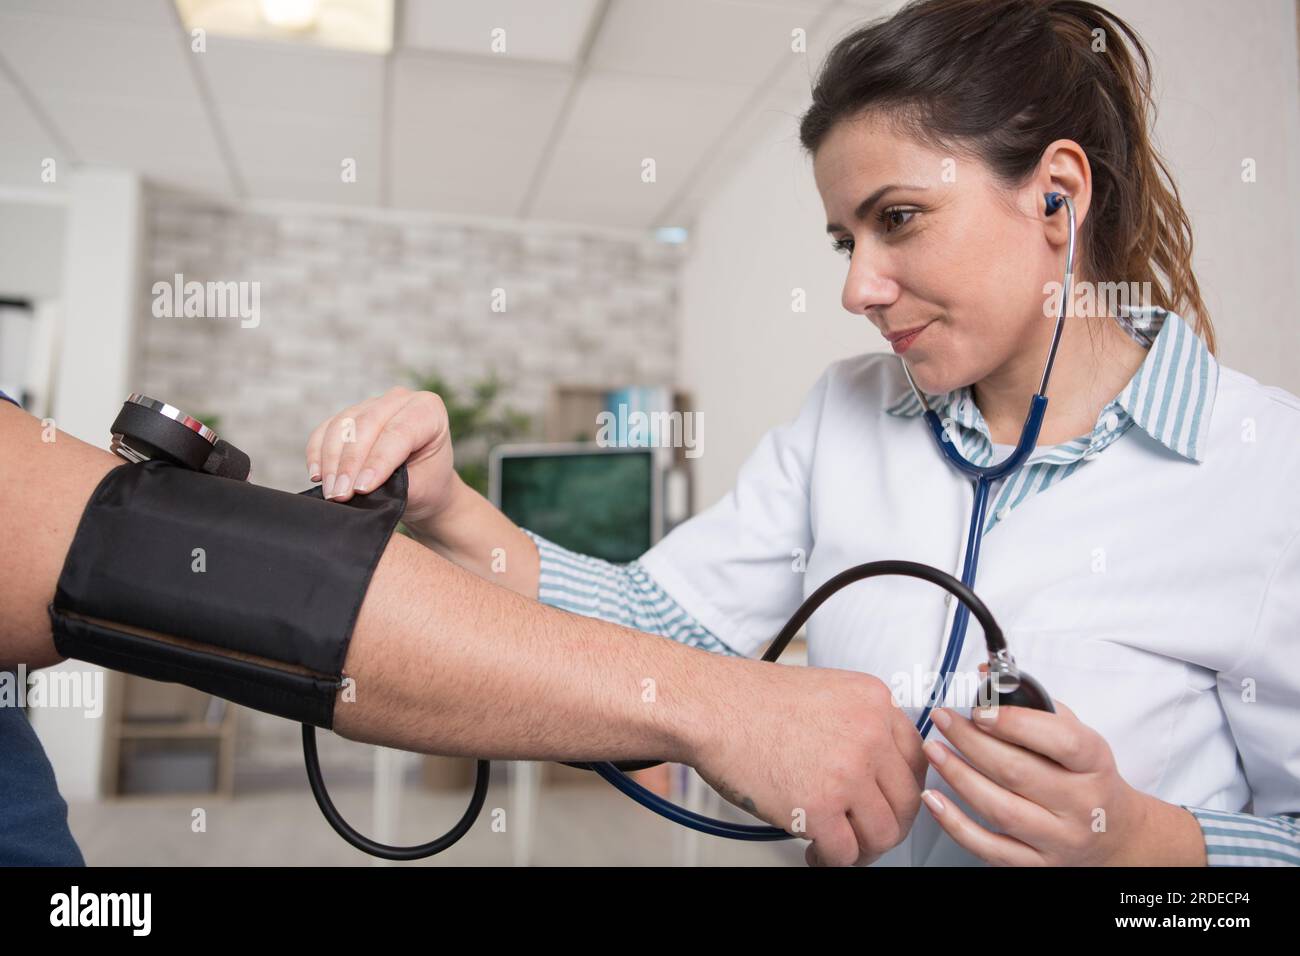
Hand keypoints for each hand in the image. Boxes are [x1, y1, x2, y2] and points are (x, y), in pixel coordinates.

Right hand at [305, 386, 458, 524]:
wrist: (423, 484)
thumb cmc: (427, 483)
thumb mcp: (420, 486)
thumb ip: (393, 482)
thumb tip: (359, 485)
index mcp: (428, 410)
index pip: (398, 432)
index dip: (378, 461)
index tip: (362, 489)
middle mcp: (400, 399)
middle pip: (367, 425)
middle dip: (350, 463)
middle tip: (340, 494)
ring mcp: (372, 403)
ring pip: (342, 426)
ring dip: (332, 461)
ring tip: (331, 492)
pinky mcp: (349, 415)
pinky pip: (326, 430)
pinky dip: (318, 453)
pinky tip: (318, 475)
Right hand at [691, 663, 926, 866]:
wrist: (711, 707)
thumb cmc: (751, 700)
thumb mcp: (826, 692)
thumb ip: (859, 722)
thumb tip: (876, 769)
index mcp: (874, 701)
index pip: (916, 758)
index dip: (902, 788)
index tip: (887, 802)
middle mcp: (870, 734)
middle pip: (907, 800)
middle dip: (888, 825)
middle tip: (867, 834)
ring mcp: (848, 772)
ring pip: (883, 832)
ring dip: (864, 848)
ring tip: (840, 847)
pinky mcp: (819, 807)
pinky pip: (845, 852)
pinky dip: (832, 860)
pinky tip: (815, 852)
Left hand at [919, 693, 1191, 864]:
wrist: (1115, 836)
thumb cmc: (1087, 777)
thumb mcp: (1079, 736)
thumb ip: (1036, 706)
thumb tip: (986, 675)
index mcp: (1093, 765)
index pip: (1061, 741)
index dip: (1017, 723)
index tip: (981, 710)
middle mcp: (1079, 805)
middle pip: (1018, 772)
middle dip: (971, 741)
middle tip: (943, 720)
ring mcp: (1058, 838)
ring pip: (1001, 809)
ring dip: (959, 777)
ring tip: (934, 750)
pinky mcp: (1036, 865)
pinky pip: (989, 848)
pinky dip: (955, 824)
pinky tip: (933, 799)